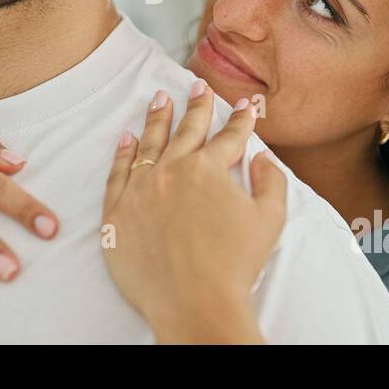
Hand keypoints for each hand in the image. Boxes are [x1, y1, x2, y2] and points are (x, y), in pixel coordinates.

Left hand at [101, 80, 286, 342]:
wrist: (194, 303)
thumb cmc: (234, 264)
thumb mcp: (270, 219)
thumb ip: (271, 181)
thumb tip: (262, 158)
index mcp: (208, 169)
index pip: (228, 136)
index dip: (240, 119)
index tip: (245, 105)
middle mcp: (172, 170)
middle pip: (186, 130)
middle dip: (195, 105)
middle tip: (197, 85)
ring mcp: (140, 189)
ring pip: (149, 144)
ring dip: (157, 119)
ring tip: (160, 98)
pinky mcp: (117, 211)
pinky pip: (118, 173)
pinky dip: (123, 153)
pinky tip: (127, 138)